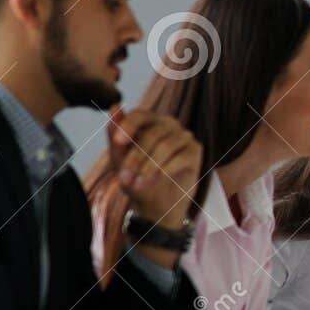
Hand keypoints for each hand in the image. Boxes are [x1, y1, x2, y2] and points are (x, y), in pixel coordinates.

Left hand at [107, 107, 201, 226]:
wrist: (157, 203)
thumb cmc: (138, 176)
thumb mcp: (120, 158)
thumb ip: (116, 134)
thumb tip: (114, 107)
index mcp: (149, 121)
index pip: (140, 115)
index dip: (128, 126)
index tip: (118, 142)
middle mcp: (169, 124)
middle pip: (152, 134)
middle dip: (135, 158)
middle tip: (124, 178)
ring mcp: (184, 136)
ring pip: (165, 147)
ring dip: (148, 167)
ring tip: (137, 184)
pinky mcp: (195, 151)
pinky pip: (179, 158)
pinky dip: (164, 170)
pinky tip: (156, 180)